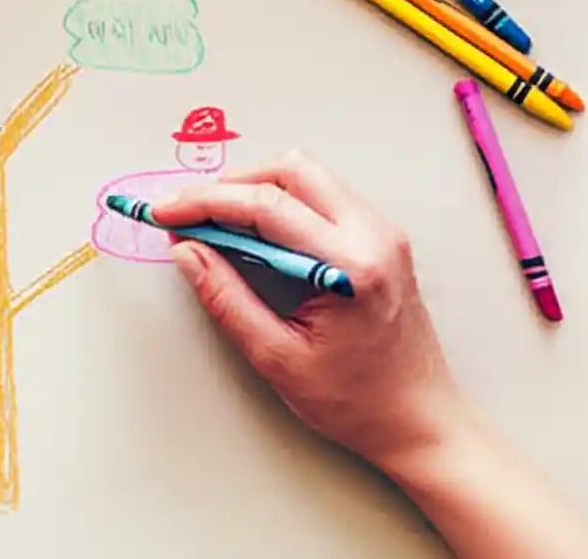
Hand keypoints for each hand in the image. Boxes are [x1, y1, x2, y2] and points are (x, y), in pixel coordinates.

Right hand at [160, 150, 469, 467]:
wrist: (419, 418)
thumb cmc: (357, 401)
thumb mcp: (276, 357)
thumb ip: (226, 298)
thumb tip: (188, 253)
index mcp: (351, 266)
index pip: (267, 206)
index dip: (206, 203)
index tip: (167, 212)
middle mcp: (374, 235)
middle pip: (291, 169)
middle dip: (229, 184)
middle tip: (187, 212)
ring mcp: (382, 232)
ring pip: (308, 176)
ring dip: (254, 189)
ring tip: (213, 223)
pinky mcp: (380, 238)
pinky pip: (323, 197)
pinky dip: (279, 204)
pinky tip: (251, 234)